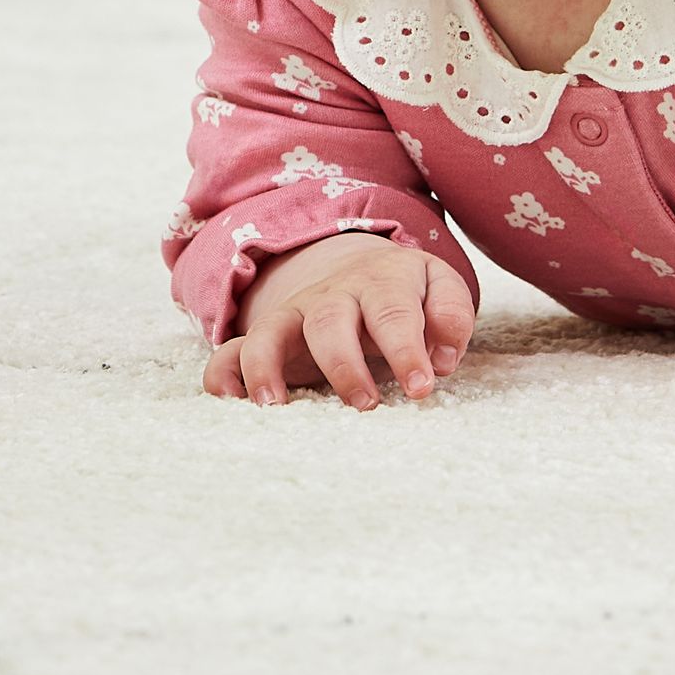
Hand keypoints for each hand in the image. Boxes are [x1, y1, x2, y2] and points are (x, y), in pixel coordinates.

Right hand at [202, 233, 474, 411]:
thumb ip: (451, 317)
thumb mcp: (439, 289)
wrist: (362, 267)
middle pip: (330, 321)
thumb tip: (443, 360)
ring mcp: (296, 314)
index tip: (421, 389)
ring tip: (274, 408)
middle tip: (365, 406)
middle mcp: (334, 295)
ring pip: (271, 331)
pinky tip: (229, 403)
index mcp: (384, 281)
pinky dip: (224, 374)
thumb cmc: (408, 293)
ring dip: (267, 367)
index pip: (394, 313)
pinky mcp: (270, 335)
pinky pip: (233, 350)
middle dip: (344, 365)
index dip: (407, 351)